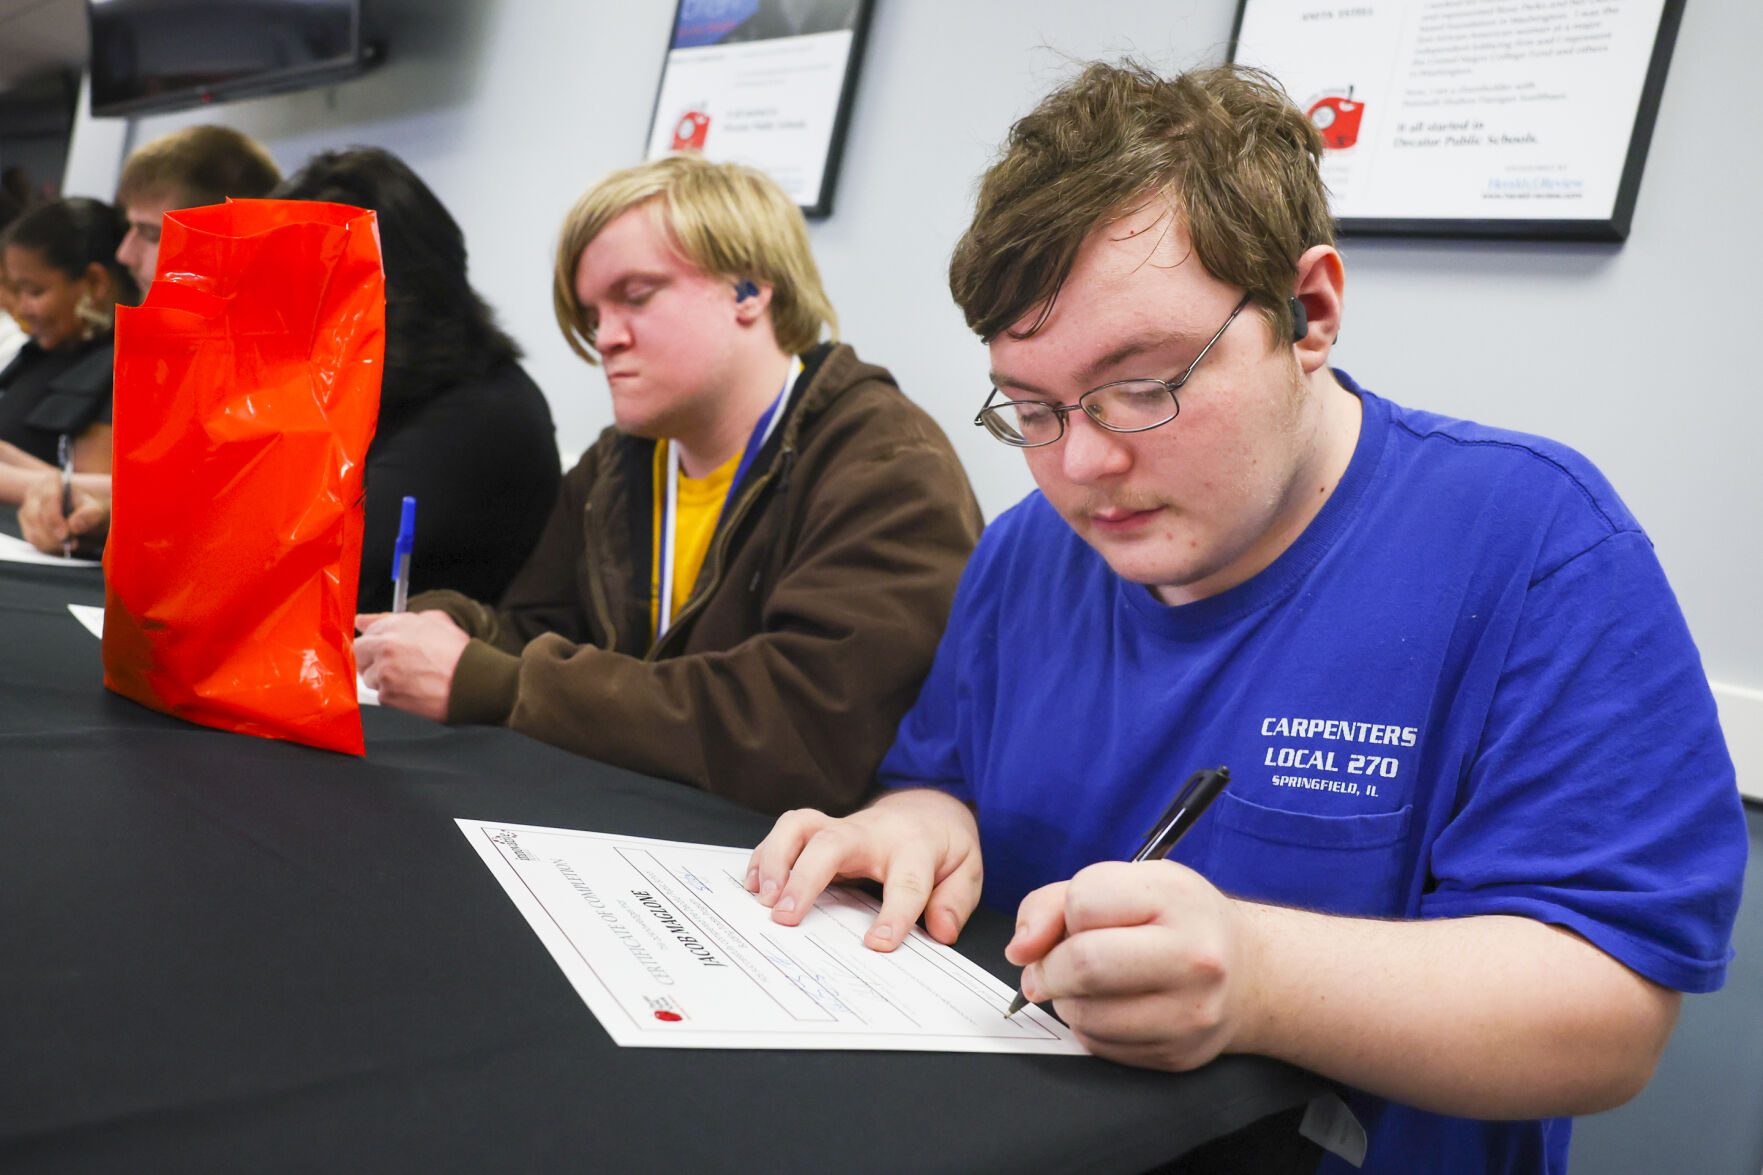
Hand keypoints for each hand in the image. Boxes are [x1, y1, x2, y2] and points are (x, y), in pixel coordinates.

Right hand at [20, 471, 110, 554]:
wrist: (89, 519)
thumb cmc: (92, 511)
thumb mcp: (97, 511)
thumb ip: (89, 516)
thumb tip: (74, 526)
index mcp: (52, 482)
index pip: (48, 499)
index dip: (54, 519)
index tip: (65, 535)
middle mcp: (35, 492)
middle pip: (36, 517)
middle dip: (54, 535)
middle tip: (72, 544)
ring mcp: (28, 508)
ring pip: (33, 531)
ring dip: (53, 543)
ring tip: (72, 544)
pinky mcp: (27, 524)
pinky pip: (32, 540)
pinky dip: (48, 547)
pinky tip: (63, 546)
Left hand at [354, 610, 470, 720]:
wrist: (472, 682)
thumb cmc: (459, 653)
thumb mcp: (435, 621)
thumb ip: (396, 617)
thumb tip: (365, 618)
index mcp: (396, 625)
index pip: (367, 630)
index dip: (374, 640)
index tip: (377, 647)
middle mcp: (385, 646)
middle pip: (358, 653)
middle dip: (370, 659)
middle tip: (388, 665)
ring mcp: (384, 672)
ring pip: (369, 677)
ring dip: (382, 679)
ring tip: (409, 679)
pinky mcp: (387, 696)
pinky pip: (381, 695)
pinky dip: (394, 695)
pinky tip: (413, 691)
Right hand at [745, 788, 981, 950]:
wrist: (925, 807)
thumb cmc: (941, 844)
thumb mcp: (967, 869)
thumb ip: (955, 900)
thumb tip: (939, 931)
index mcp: (913, 846)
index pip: (906, 881)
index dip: (893, 914)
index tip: (878, 945)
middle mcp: (871, 832)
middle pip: (834, 842)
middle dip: (806, 877)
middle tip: (784, 916)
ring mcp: (841, 828)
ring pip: (800, 826)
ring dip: (774, 859)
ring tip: (762, 899)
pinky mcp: (821, 831)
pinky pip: (785, 833)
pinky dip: (763, 856)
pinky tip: (753, 885)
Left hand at [1006, 859, 1257, 1070]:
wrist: (1248, 974)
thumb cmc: (1179, 921)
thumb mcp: (1128, 884)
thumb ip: (1057, 902)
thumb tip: (1020, 948)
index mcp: (1177, 897)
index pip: (1084, 902)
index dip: (1063, 913)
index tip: (1072, 921)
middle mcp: (1193, 956)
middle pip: (1083, 965)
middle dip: (1049, 966)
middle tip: (1049, 965)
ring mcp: (1189, 1013)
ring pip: (1083, 1012)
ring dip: (1066, 999)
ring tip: (1087, 984)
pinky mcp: (1176, 1054)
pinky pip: (1099, 1045)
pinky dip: (1088, 1026)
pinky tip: (1112, 1007)